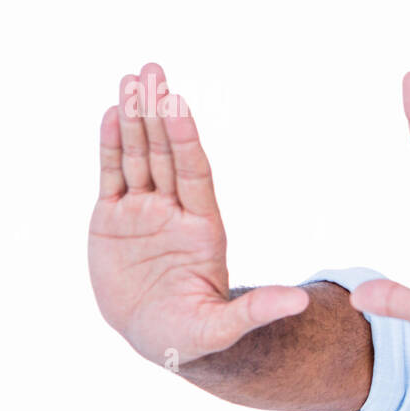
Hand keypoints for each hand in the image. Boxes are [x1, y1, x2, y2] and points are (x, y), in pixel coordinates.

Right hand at [87, 63, 309, 364]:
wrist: (158, 340)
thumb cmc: (194, 336)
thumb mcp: (224, 328)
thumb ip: (256, 311)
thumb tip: (299, 304)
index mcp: (203, 230)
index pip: (194, 174)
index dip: (185, 139)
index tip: (178, 104)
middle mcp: (174, 212)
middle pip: (166, 153)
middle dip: (157, 113)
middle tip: (152, 70)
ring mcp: (143, 213)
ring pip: (138, 157)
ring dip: (133, 118)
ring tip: (130, 78)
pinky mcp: (113, 221)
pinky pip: (111, 176)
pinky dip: (110, 146)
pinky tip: (111, 113)